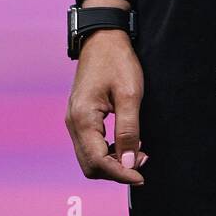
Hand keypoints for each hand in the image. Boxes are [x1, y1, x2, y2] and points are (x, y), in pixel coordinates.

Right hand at [65, 30, 147, 183]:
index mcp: (83, 119)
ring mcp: (74, 121)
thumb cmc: (117, 62)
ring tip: (138, 153)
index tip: (141, 177)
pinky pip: (90, 145)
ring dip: (112, 162)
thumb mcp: (130, 94)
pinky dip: (107, 152)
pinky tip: (126, 143)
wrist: (102, 38)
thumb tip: (129, 163)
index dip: (120, 174)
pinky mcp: (80, 117)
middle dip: (116, 170)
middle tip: (142, 162)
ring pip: (89, 158)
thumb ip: (129, 130)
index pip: (98, 161)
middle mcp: (73, 123)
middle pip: (90, 165)